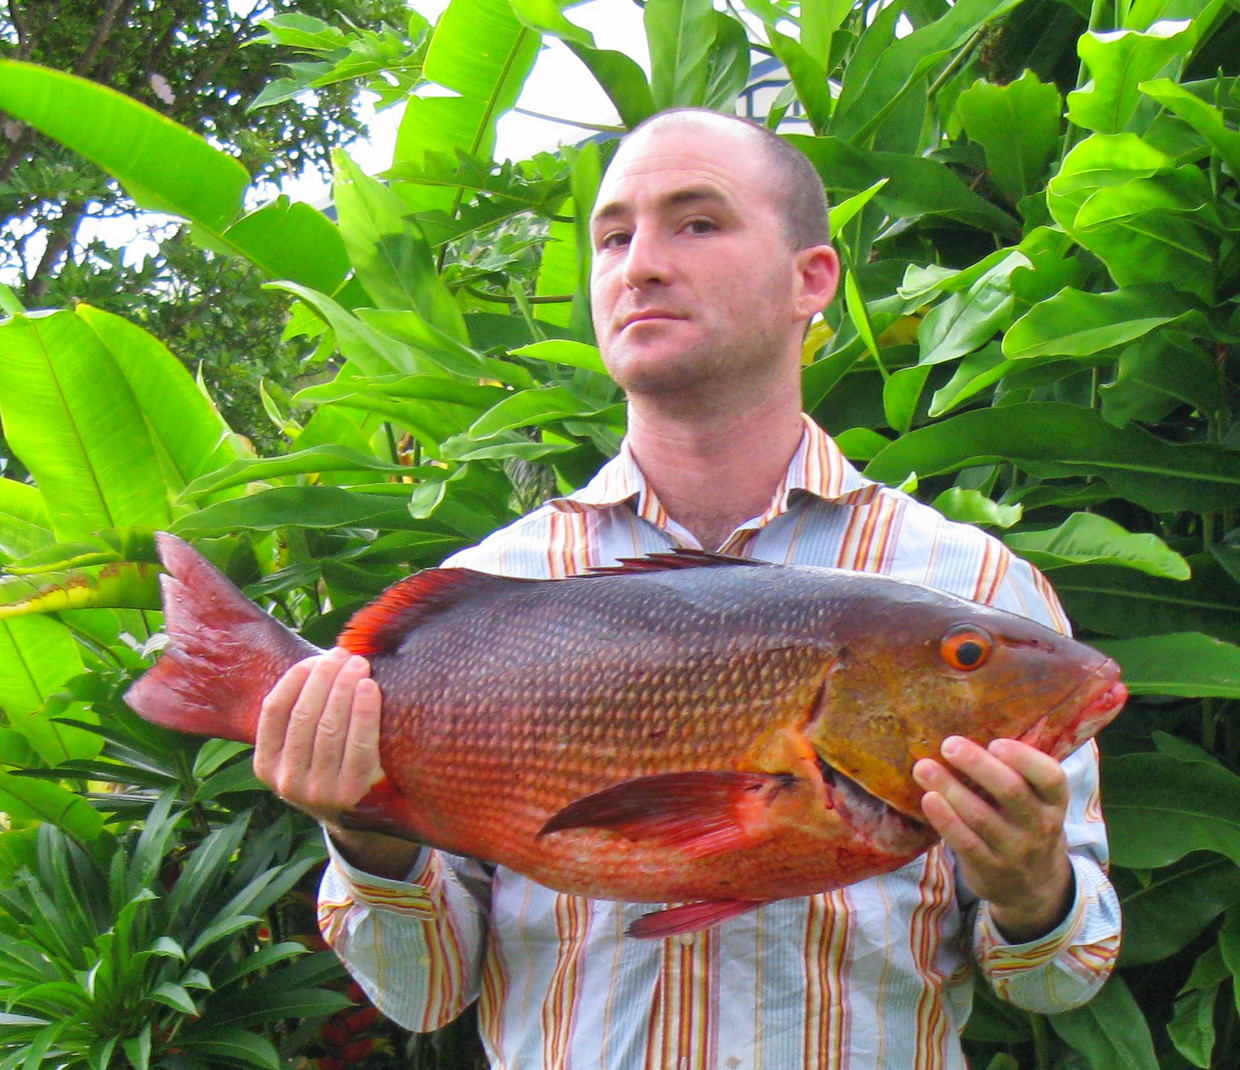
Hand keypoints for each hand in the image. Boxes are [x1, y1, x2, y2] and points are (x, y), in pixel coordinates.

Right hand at [254, 649, 420, 877]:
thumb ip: (300, 716)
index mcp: (267, 767)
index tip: (316, 658)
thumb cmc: (330, 767)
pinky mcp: (353, 795)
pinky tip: (369, 688)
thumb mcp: (301, 752)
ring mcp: (320, 792)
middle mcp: (288, 782)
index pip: (274, 711)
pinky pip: (359, 744)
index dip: (295, 679)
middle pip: (304, 715)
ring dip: (345, 687)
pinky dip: (364, 712)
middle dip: (325, 677)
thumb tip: (319, 659)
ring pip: (330, 727)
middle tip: (344, 655)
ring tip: (359, 664)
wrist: (358, 818)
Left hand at [912, 736, 1073, 943]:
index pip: (1050, 777)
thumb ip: (1017, 773)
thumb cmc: (1027, 825)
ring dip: (950, 788)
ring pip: (981, 816)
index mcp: (1054, 801)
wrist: (1036, 888)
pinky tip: (928, 799)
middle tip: (948, 745)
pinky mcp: (990, 869)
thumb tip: (971, 727)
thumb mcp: (1038, 802)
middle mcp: (1040, 825)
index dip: (1024, 758)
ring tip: (923, 768)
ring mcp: (1015, 850)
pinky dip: (945, 820)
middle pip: (1011, 791)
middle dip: (977, 765)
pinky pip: (965, 843)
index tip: (995, 742)